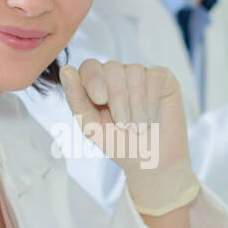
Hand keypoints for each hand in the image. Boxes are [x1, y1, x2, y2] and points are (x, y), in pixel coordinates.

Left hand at [60, 59, 200, 216]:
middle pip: (112, 68)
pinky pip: (154, 76)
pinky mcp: (161, 77)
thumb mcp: (91, 125)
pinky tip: (151, 117)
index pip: (90, 66)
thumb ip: (76, 98)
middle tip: (124, 125)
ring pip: (135, 72)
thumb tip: (66, 68)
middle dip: (118, 100)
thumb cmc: (119, 144)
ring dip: (136, 106)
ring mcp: (140, 74)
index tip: (100, 99)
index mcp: (96, 83)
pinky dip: (151, 101)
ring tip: (138, 127)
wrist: (151, 162)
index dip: (93, 79)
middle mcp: (117, 74)